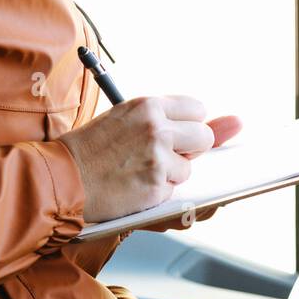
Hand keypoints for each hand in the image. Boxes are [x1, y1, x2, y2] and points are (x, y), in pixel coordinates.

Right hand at [58, 99, 240, 223]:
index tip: (173, 134)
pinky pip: (173, 192)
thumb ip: (182, 121)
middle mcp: (157, 128)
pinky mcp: (155, 188)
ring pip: (188, 170)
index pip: (198, 110)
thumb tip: (238, 123)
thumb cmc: (91, 148)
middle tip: (156, 155)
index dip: (187, 125)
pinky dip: (156, 194)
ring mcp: (157, 159)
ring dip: (168, 175)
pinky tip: (131, 187)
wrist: (59, 177)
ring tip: (134, 172)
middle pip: (203, 139)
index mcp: (149, 105)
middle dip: (188, 151)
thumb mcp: (129, 120)